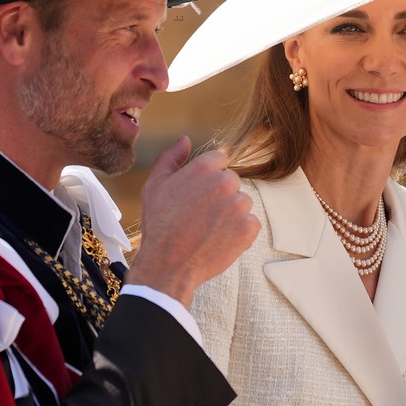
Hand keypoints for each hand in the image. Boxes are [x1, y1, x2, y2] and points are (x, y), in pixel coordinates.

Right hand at [126, 137, 259, 307]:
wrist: (168, 265)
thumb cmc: (159, 225)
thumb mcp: (155, 186)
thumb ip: (171, 158)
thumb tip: (185, 140)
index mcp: (203, 167)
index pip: (220, 160)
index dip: (208, 177)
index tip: (199, 195)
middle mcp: (224, 182)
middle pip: (232, 181)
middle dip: (220, 194)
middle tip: (201, 215)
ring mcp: (238, 205)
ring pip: (242, 202)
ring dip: (231, 213)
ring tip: (209, 229)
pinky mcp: (248, 227)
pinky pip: (251, 222)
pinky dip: (240, 231)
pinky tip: (220, 239)